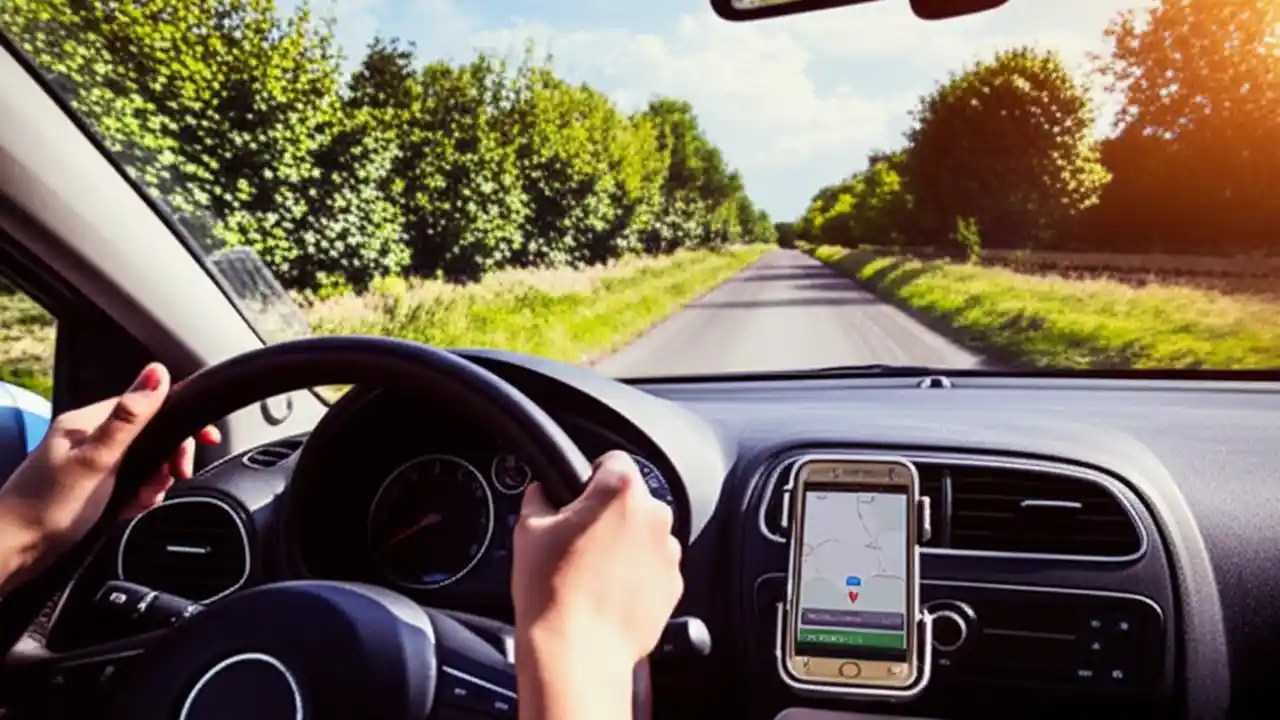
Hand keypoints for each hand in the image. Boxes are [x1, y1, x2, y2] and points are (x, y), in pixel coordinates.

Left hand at [0, 363, 219, 593]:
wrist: (14, 551)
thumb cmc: (48, 506)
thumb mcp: (98, 458)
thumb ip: (130, 417)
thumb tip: (158, 372)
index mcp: (89, 421)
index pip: (148, 404)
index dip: (179, 421)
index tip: (206, 439)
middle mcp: (91, 437)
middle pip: (151, 435)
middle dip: (168, 458)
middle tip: (173, 478)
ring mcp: (92, 462)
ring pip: (145, 462)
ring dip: (154, 481)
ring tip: (142, 499)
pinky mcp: (93, 486)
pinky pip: (132, 483)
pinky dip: (140, 495)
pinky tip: (131, 507)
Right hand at [511, 451, 681, 719]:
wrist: (576, 652)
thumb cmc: (551, 592)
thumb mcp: (529, 530)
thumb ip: (539, 498)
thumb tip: (542, 492)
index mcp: (620, 490)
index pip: (611, 459)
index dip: (589, 476)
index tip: (577, 496)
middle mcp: (654, 516)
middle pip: (631, 498)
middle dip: (608, 512)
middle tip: (578, 539)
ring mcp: (668, 552)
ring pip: (645, 533)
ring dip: (625, 542)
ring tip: (591, 570)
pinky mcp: (674, 585)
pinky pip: (654, 566)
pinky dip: (637, 573)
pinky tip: (608, 591)